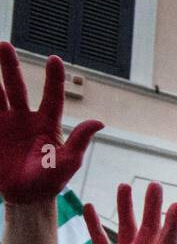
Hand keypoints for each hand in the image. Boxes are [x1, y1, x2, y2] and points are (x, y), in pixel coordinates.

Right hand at [0, 43, 101, 203]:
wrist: (26, 198)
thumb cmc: (51, 182)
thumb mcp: (68, 163)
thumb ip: (79, 142)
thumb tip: (100, 122)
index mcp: (47, 123)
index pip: (52, 96)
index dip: (54, 78)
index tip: (55, 59)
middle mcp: (25, 118)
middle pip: (16, 87)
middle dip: (9, 66)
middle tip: (4, 45)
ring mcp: (5, 123)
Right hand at [86, 182, 176, 243]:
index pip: (167, 242)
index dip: (171, 225)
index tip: (176, 205)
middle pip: (149, 228)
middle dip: (151, 207)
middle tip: (154, 184)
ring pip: (126, 228)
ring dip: (125, 208)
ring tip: (124, 185)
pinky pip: (100, 240)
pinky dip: (94, 224)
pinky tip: (89, 206)